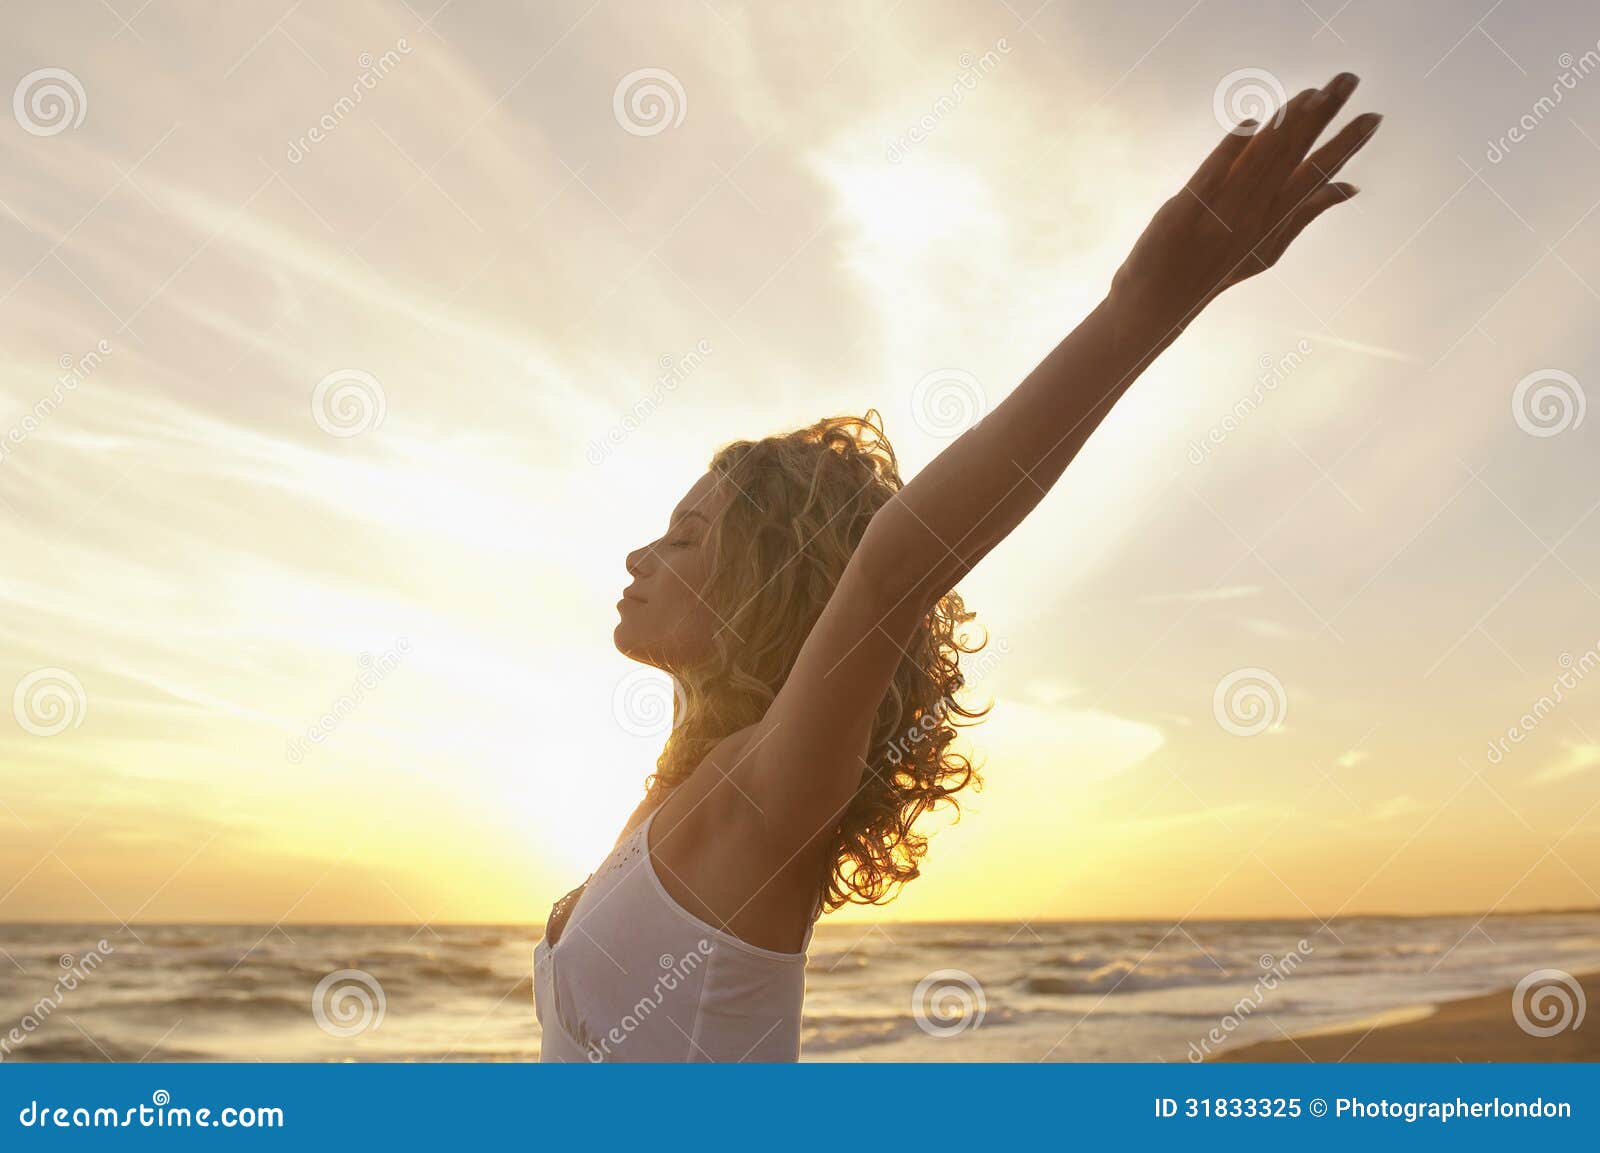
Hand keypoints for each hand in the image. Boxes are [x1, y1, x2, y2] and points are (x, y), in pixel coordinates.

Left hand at [1110, 71, 1381, 339]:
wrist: (1161, 299)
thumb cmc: (1220, 267)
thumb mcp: (1271, 247)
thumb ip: (1308, 212)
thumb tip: (1352, 185)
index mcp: (1276, 220)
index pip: (1317, 174)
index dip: (1346, 145)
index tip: (1373, 116)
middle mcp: (1255, 213)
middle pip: (1293, 156)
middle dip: (1323, 116)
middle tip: (1349, 79)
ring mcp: (1222, 210)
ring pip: (1260, 160)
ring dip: (1287, 124)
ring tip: (1312, 92)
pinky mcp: (1188, 207)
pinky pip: (1213, 172)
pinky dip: (1231, 149)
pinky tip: (1251, 122)